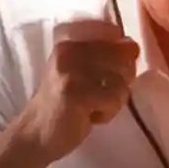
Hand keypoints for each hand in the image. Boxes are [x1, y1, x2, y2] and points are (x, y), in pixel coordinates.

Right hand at [14, 21, 139, 163]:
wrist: (34, 134)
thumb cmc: (62, 104)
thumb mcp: (78, 71)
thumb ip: (105, 55)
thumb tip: (133, 47)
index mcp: (69, 40)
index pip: (114, 33)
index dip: (122, 55)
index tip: (106, 74)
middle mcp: (69, 49)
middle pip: (122, 56)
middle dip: (120, 81)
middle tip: (99, 95)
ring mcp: (71, 71)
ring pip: (121, 81)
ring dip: (113, 101)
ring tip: (92, 108)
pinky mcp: (76, 93)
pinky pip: (114, 99)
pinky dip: (107, 113)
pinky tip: (90, 117)